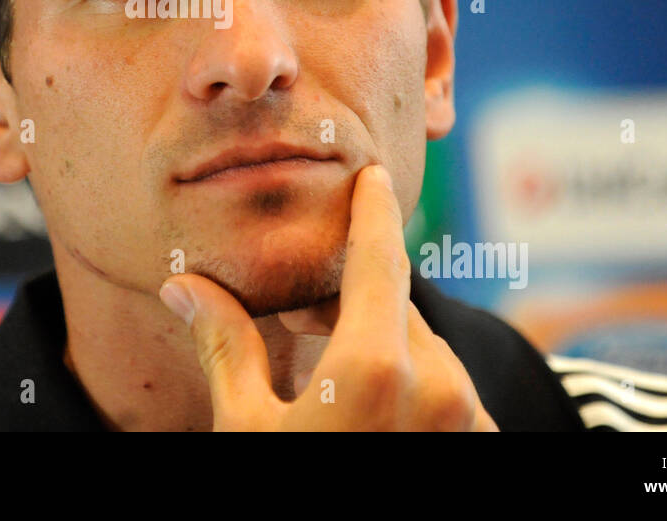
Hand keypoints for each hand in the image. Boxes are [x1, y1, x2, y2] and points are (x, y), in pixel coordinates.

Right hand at [159, 163, 499, 430]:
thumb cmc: (290, 495)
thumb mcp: (247, 429)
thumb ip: (225, 345)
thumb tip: (182, 286)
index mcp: (378, 365)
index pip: (380, 258)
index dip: (374, 210)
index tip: (376, 176)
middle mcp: (440, 386)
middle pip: (396, 312)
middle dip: (352, 310)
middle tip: (301, 325)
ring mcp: (469, 424)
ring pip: (425, 356)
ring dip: (385, 356)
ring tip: (329, 391)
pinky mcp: (484, 450)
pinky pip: (449, 399)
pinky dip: (414, 394)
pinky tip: (367, 425)